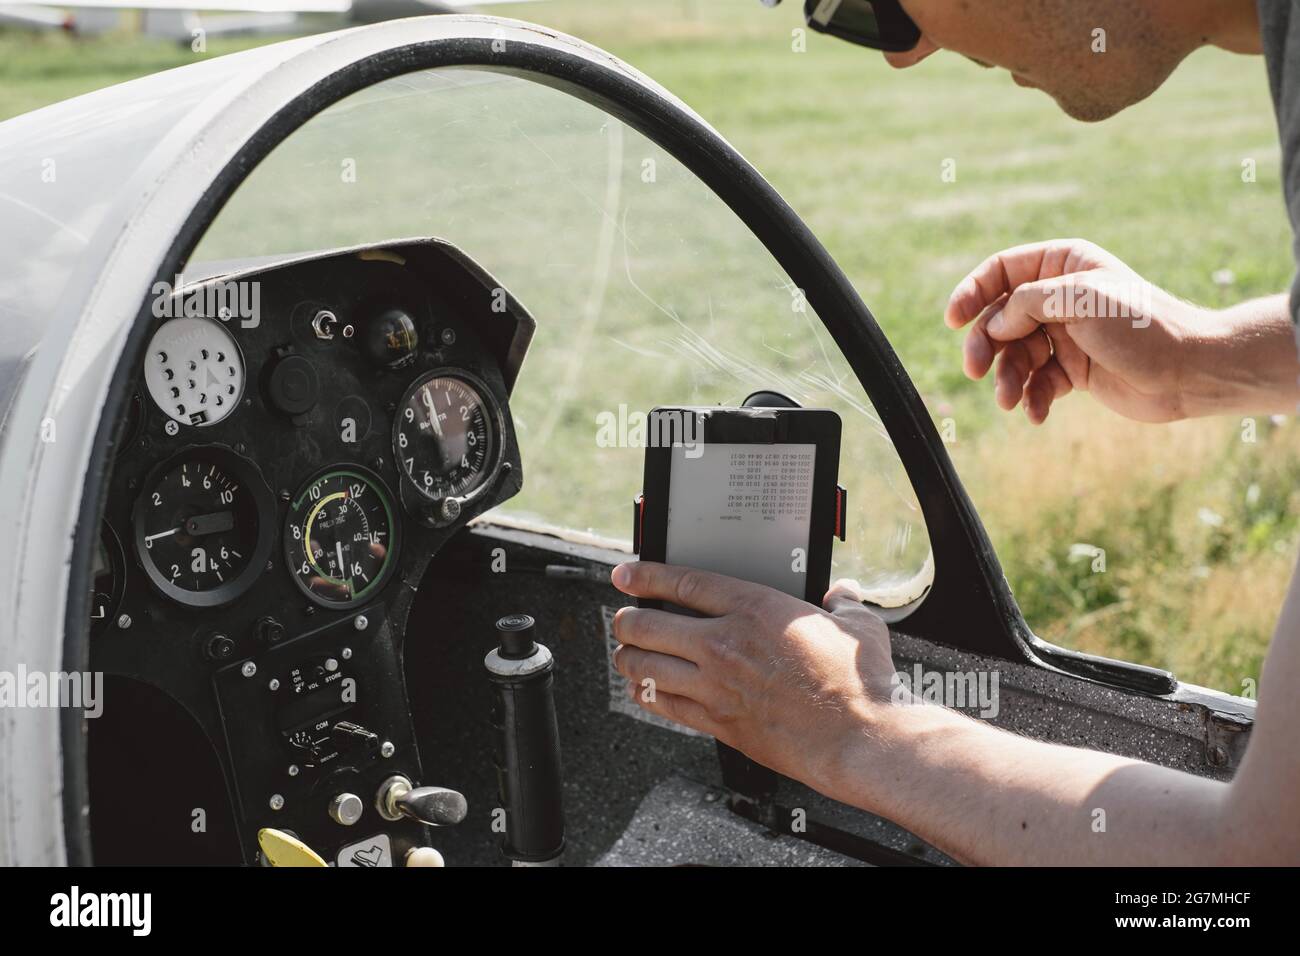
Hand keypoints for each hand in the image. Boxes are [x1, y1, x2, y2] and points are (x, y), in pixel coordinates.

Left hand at [609, 561, 895, 797]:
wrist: (857, 739)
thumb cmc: (858, 684)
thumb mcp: (857, 625)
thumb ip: (842, 602)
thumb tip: (841, 593)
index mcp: (754, 609)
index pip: (682, 583)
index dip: (645, 576)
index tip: (626, 575)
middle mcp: (726, 644)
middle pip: (648, 625)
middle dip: (627, 620)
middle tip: (625, 619)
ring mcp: (717, 686)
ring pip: (646, 666)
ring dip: (628, 657)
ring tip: (627, 653)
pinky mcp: (718, 722)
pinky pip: (664, 705)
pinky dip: (645, 695)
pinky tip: (642, 689)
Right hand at [945, 239, 1204, 423]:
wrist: (1189, 371)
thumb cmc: (1142, 326)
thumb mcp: (1079, 300)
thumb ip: (1027, 304)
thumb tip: (994, 327)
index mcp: (1062, 266)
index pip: (1001, 271)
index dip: (972, 293)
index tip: (953, 321)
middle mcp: (1059, 298)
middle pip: (999, 318)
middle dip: (985, 345)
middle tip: (976, 370)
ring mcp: (1065, 335)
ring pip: (1014, 355)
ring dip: (1007, 379)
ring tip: (1011, 401)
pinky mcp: (1074, 370)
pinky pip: (1037, 383)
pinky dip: (1031, 399)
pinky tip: (1036, 413)